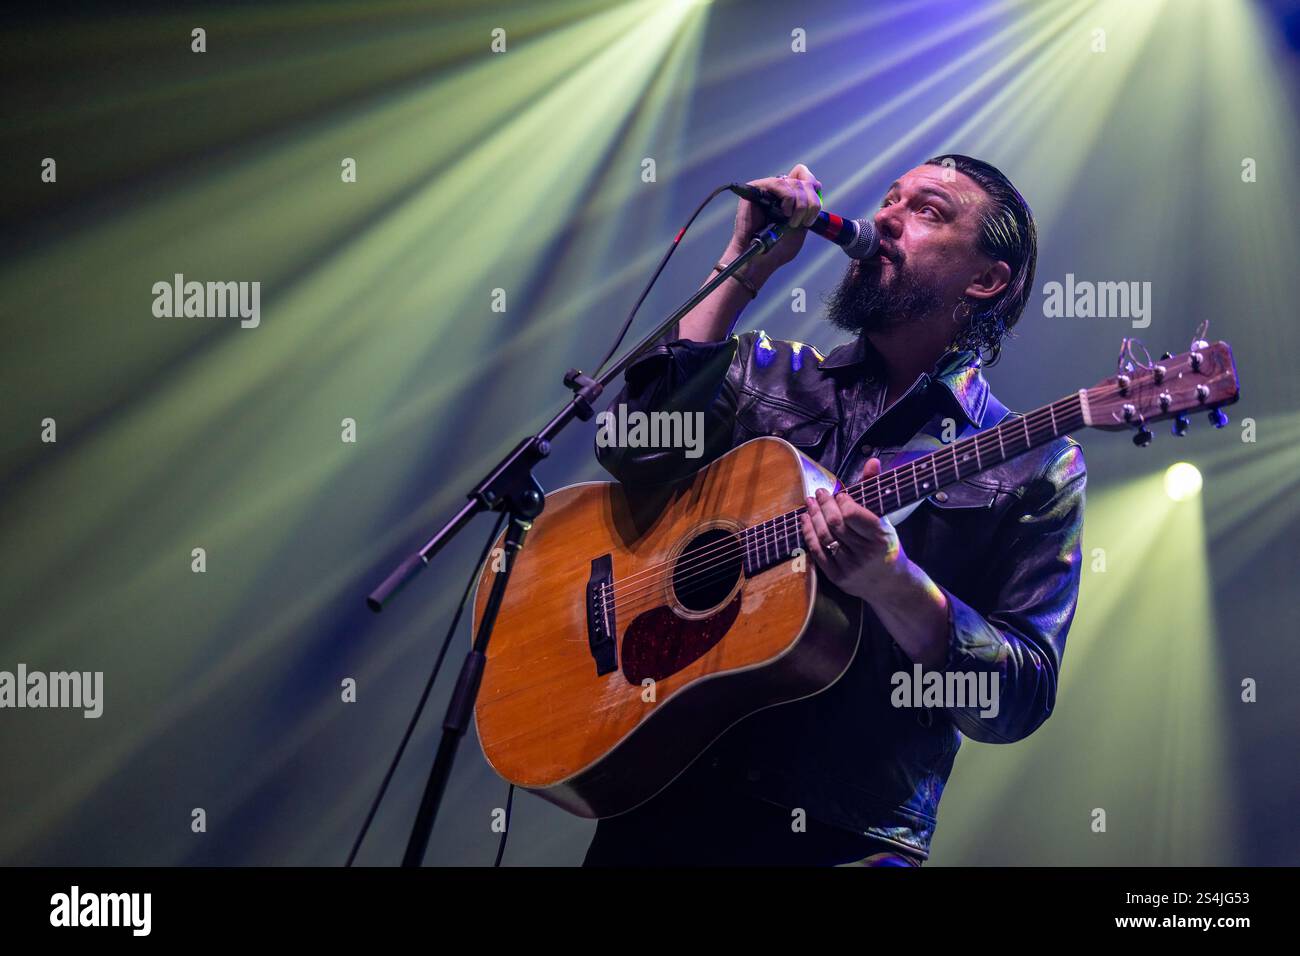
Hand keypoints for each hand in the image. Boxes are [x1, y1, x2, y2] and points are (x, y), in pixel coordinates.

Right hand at [726, 163, 821, 285]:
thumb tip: (816, 187)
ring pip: (795, 183)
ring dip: (800, 205)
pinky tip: (784, 213)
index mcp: (791, 196)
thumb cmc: (778, 247)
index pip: (807, 178)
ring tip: (792, 222)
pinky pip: (779, 183)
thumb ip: (809, 208)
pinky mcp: (756, 188)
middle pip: (805, 180)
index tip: (813, 213)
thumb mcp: (802, 227)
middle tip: (804, 222)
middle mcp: (780, 190)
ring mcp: (768, 188)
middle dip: (811, 203)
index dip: (815, 191)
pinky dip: (788, 198)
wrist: (760, 258)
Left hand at [798, 457, 912, 602]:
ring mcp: (850, 567)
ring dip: (813, 516)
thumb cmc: (886, 545)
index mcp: (879, 537)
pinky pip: (817, 552)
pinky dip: (809, 533)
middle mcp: (865, 553)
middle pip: (835, 524)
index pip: (852, 514)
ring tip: (810, 503)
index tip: (838, 493)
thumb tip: (872, 460)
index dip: (841, 501)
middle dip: (823, 505)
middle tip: (819, 493)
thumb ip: (875, 489)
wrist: (891, 584)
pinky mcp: (838, 577)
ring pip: (824, 537)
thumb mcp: (885, 519)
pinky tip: (806, 520)